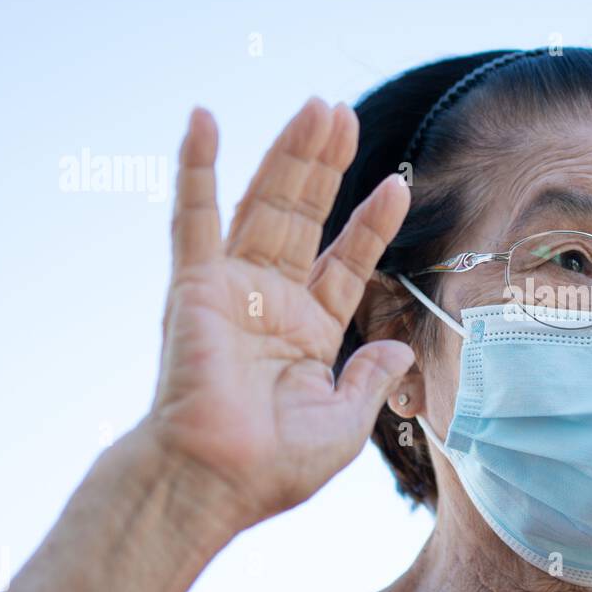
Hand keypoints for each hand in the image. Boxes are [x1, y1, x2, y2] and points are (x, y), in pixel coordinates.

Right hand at [144, 98, 412, 537]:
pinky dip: (194, 168)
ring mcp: (231, 289)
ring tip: (315, 108)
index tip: (398, 184)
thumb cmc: (272, 468)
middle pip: (304, 217)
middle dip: (324, 166)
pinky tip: (203, 119)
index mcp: (306, 332)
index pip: (345, 262)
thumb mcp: (344, 424)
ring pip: (263, 205)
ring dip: (288, 156)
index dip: (371, 224)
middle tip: (338, 112)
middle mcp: (269, 302)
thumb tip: (399, 347)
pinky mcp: (194, 286)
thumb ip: (370, 379)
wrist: (215, 483)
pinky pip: (192, 217)